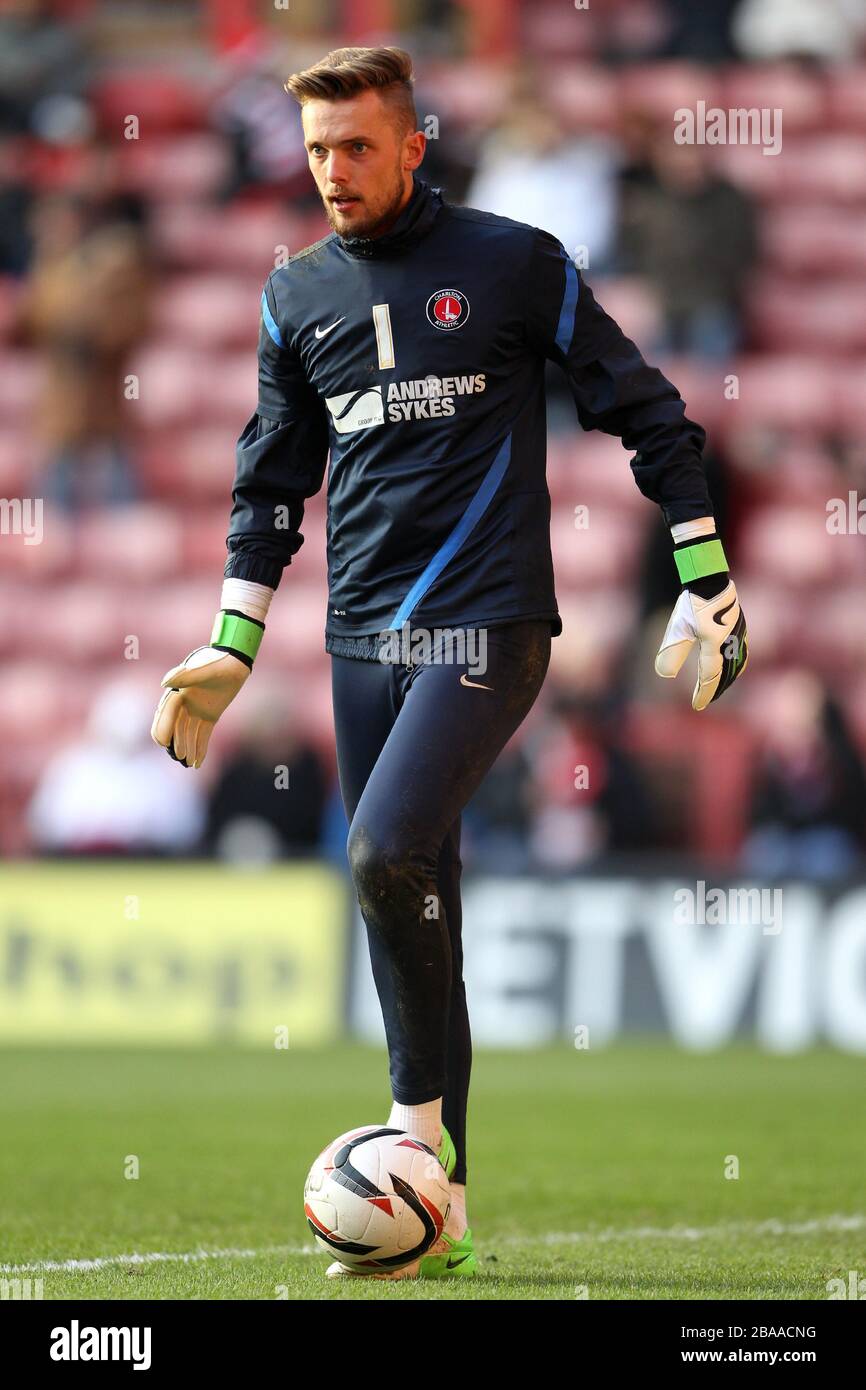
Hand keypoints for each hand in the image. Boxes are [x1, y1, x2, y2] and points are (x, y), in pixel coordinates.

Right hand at [150, 646, 249, 767]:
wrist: (235, 662)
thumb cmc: (219, 663)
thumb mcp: (205, 669)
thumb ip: (186, 675)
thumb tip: (165, 683)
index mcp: (177, 691)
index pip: (166, 714)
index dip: (164, 729)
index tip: (164, 744)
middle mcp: (183, 703)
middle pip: (175, 727)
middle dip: (176, 742)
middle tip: (179, 756)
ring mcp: (196, 711)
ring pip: (188, 734)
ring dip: (188, 748)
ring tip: (189, 763)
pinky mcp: (209, 716)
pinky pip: (203, 735)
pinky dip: (200, 748)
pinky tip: (197, 763)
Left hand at [655, 578, 747, 709]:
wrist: (710, 579)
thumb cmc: (692, 602)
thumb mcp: (678, 627)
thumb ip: (672, 651)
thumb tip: (663, 674)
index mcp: (716, 643)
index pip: (710, 675)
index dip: (704, 692)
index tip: (697, 705)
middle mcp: (731, 641)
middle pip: (726, 674)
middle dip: (716, 689)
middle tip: (706, 701)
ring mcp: (739, 634)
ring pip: (737, 664)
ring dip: (728, 679)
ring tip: (718, 689)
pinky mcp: (741, 628)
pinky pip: (742, 653)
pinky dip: (737, 666)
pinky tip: (732, 669)